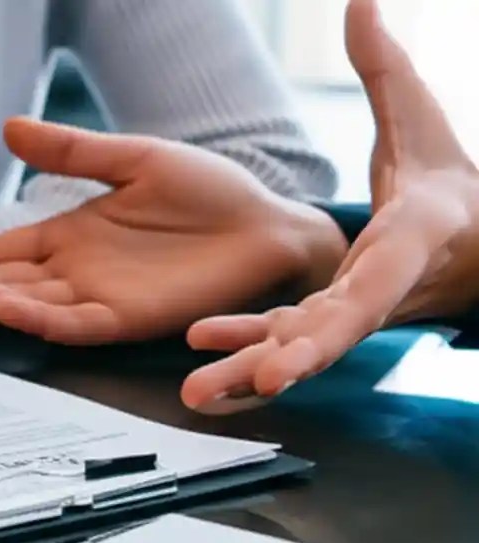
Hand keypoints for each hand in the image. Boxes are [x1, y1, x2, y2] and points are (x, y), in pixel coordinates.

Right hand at [0, 118, 346, 344]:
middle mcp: (73, 274)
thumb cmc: (207, 192)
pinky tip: (4, 305)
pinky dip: (36, 318)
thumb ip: (70, 150)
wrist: (268, 223)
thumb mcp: (131, 159)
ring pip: (26, 305)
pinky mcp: (127, 318)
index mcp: (67, 237)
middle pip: (0, 281)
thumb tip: (7, 128)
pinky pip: (72, 323)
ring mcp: (97, 299)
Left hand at [183, 0, 478, 408]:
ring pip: (299, 350)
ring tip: (199, 395)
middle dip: (289, 359)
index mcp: (407, 244)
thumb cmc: (446, 183)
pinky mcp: (324, 321)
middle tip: (253, 384)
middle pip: (332, 334)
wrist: (468, 240)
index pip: (375, 285)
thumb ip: (386, 70)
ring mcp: (349, 314)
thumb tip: (360, 3)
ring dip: (250, 371)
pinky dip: (246, 351)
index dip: (339, 317)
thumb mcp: (421, 122)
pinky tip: (203, 355)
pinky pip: (283, 341)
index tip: (305, 345)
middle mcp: (377, 292)